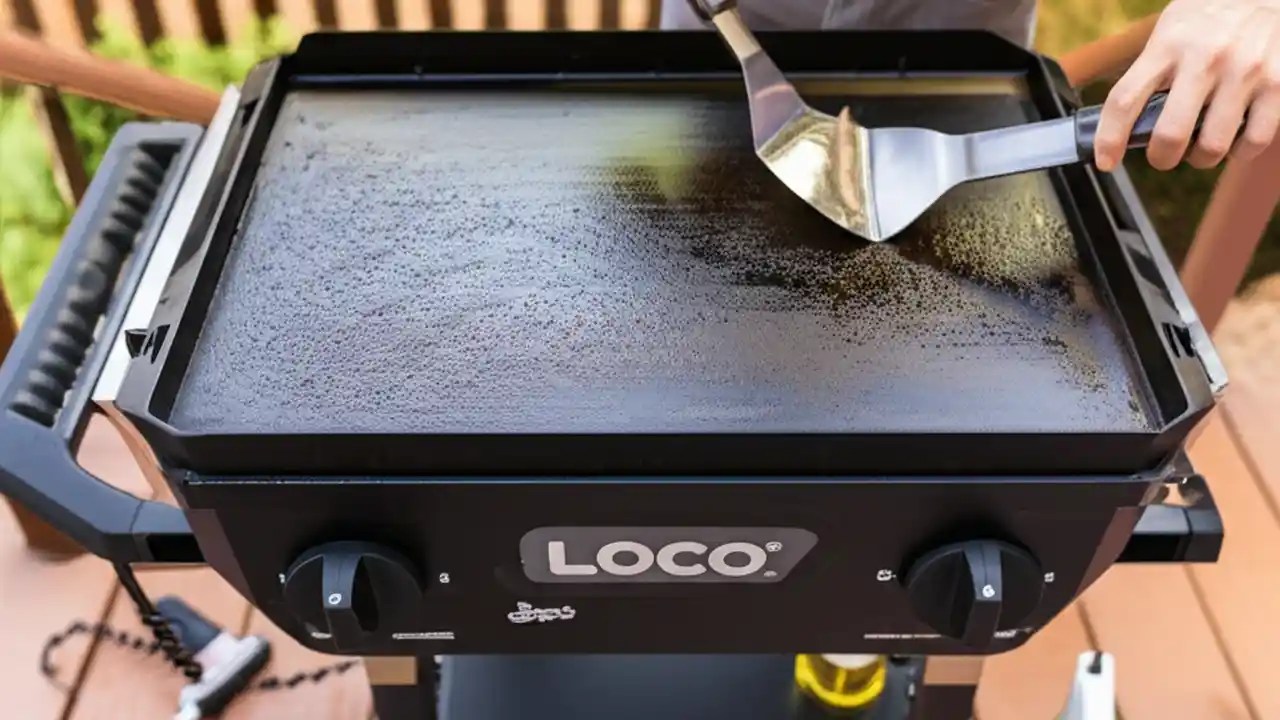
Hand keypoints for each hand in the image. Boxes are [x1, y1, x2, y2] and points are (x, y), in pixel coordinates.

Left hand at [1093, 0, 1279, 171]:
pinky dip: (1240, 152)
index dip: (1109, 139)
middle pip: (1169, 134)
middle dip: (1161, 157)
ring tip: (1201, 148)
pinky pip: (1254, 140)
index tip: (1106, 160)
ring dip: (1201, 159)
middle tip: (1163, 155)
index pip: (1124, 100)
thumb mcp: (1172, 30)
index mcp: (1168, 45)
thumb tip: (1129, 122)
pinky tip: (1235, 141)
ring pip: (1212, 146)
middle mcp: (1205, 58)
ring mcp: (1244, 71)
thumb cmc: (1212, 16)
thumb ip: (1152, 70)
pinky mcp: (1278, 83)